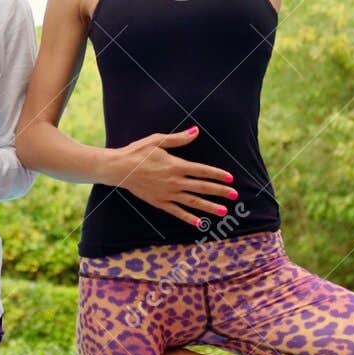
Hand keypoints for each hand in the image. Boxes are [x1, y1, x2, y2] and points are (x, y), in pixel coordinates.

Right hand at [109, 127, 236, 226]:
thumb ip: (179, 138)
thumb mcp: (158, 140)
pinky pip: (177, 212)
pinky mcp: (159, 202)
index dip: (218, 175)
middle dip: (220, 192)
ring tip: (224, 211)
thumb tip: (196, 131)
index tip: (230, 178)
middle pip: (202, 187)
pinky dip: (189, 218)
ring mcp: (167, 194)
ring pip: (193, 202)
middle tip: (234, 195)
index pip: (203, 171)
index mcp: (176, 165)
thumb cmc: (138, 152)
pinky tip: (200, 223)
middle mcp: (174, 181)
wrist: (119, 168)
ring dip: (209, 207)